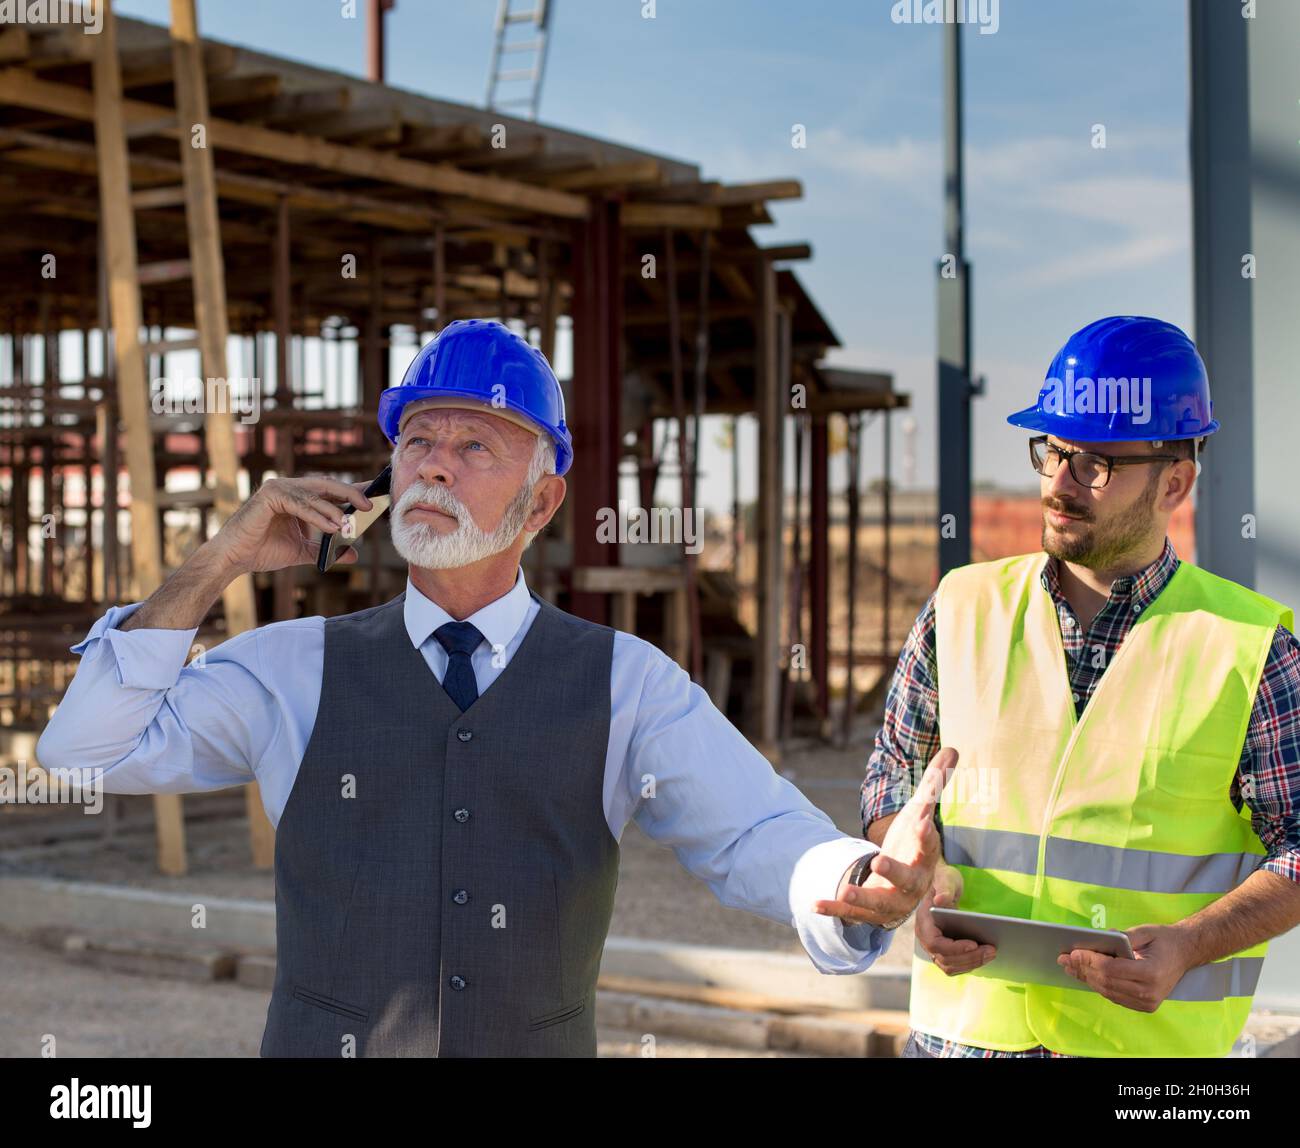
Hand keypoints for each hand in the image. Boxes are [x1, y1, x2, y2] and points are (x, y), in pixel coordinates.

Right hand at [206, 477, 373, 573]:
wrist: (235, 558)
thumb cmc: (263, 551)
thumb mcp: (303, 551)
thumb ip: (326, 550)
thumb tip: (354, 555)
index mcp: (297, 497)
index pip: (329, 491)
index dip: (353, 492)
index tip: (375, 498)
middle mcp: (288, 487)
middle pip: (326, 486)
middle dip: (350, 494)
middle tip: (370, 505)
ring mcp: (278, 488)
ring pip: (315, 494)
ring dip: (335, 509)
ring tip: (351, 524)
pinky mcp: (269, 495)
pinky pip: (301, 504)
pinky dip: (318, 515)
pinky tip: (333, 526)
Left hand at [815, 746, 956, 928]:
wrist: (901, 886)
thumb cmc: (913, 844)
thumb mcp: (919, 812)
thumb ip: (933, 784)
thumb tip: (953, 748)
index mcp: (925, 858)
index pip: (929, 846)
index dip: (926, 837)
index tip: (922, 822)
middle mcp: (911, 883)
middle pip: (907, 881)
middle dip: (894, 873)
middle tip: (879, 861)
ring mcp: (889, 900)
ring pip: (878, 904)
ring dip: (862, 899)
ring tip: (845, 891)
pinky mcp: (867, 912)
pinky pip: (849, 915)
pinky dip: (833, 911)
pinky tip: (814, 904)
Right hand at [915, 861, 995, 974]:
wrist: (943, 887)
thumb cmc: (944, 881)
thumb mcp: (945, 879)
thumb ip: (944, 888)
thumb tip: (940, 900)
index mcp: (923, 922)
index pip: (935, 943)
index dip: (954, 948)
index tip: (974, 944)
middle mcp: (925, 938)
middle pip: (945, 958)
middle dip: (970, 957)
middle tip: (992, 950)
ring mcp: (933, 947)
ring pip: (950, 966)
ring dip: (972, 963)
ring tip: (992, 953)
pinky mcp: (943, 952)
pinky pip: (954, 965)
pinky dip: (970, 964)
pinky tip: (985, 956)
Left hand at [1056, 924, 1190, 1011]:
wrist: (1185, 953)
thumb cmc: (1164, 940)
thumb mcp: (1145, 931)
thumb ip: (1122, 936)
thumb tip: (1097, 937)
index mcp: (1151, 973)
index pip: (1112, 970)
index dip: (1090, 961)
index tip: (1073, 952)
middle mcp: (1150, 992)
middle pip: (1106, 982)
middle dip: (1082, 969)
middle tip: (1063, 959)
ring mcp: (1147, 1003)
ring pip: (1108, 992)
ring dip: (1086, 979)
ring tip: (1069, 966)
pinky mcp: (1144, 1006)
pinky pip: (1115, 996)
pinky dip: (1098, 985)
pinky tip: (1085, 974)